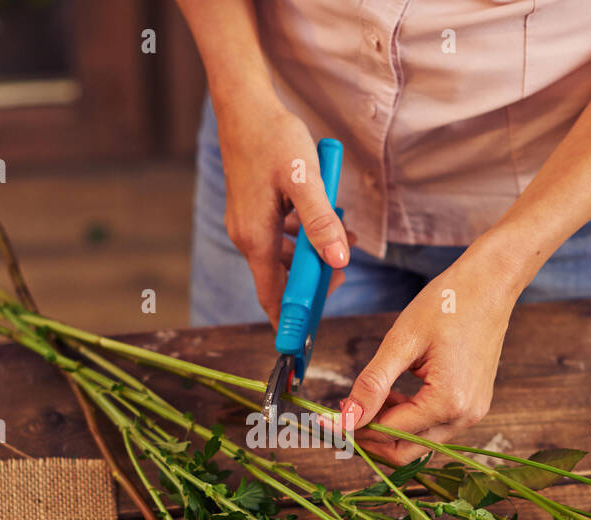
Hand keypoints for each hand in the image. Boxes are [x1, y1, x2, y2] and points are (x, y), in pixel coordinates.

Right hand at [216, 96, 350, 322]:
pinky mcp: (253, 209)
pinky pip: (280, 236)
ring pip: (283, 255)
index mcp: (256, 238)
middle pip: (280, 278)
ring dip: (312, 254)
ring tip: (345, 240)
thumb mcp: (305, 182)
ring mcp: (248, 223)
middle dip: (313, 281)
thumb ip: (322, 224)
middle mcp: (247, 236)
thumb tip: (338, 262)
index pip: (271, 296)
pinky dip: (302, 235)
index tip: (304, 343)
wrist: (244, 104)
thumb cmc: (273, 139)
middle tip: (342, 271)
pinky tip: (326, 219)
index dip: (289, 322)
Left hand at [340, 240, 525, 464]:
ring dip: (387, 427)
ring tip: (364, 398)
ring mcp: (472, 414)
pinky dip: (406, 419)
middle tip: (340, 417)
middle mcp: (464, 416)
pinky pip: (432, 426)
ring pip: (417, 442)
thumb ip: (373, 383)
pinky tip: (391, 395)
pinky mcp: (471, 405)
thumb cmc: (449, 303)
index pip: (389, 433)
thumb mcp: (402, 341)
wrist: (490, 284)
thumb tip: (347, 419)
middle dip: (368, 438)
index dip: (353, 428)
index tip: (323, 421)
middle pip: (404, 451)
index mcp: (448, 402)